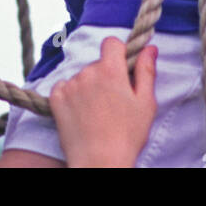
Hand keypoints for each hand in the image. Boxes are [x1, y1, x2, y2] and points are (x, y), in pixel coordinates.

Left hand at [49, 37, 157, 167]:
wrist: (99, 163)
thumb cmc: (127, 136)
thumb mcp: (146, 103)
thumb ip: (146, 71)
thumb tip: (150, 47)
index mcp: (111, 70)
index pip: (111, 43)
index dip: (118, 53)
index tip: (122, 70)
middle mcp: (88, 72)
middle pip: (97, 63)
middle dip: (105, 75)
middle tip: (113, 101)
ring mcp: (70, 85)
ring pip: (81, 76)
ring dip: (88, 86)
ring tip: (97, 112)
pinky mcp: (56, 98)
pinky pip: (63, 86)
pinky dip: (71, 95)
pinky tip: (80, 113)